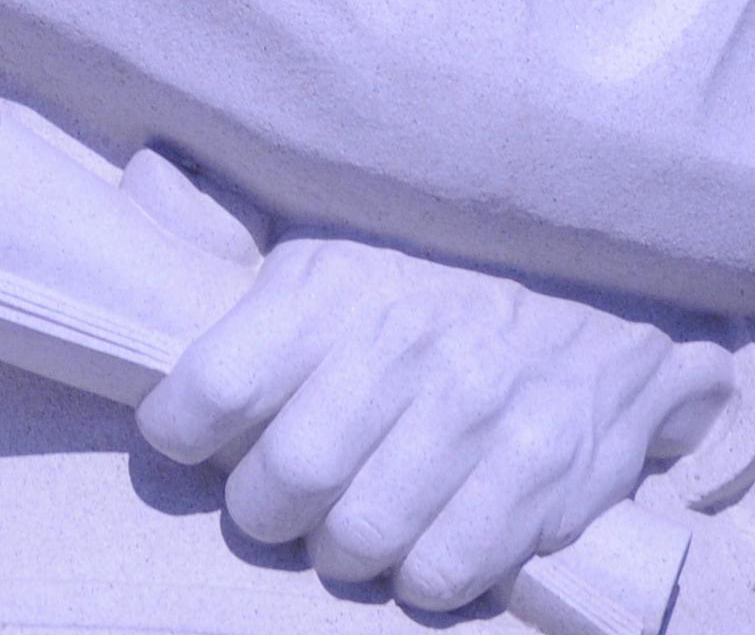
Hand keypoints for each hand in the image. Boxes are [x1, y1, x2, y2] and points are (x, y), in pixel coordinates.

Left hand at [135, 234, 732, 609]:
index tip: (194, 437)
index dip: (182, 430)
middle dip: (263, 509)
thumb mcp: (333, 232)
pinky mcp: (543, 471)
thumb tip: (145, 179)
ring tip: (352, 520)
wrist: (609, 278)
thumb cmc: (435, 273)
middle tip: (278, 498)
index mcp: (334, 283)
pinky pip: (443, 572)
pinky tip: (422, 539)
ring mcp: (480, 410)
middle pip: (281, 484)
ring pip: (358, 540)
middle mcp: (403, 343)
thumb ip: (229, 228)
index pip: (209, 388)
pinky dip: (419, 575)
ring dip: (342, 548)